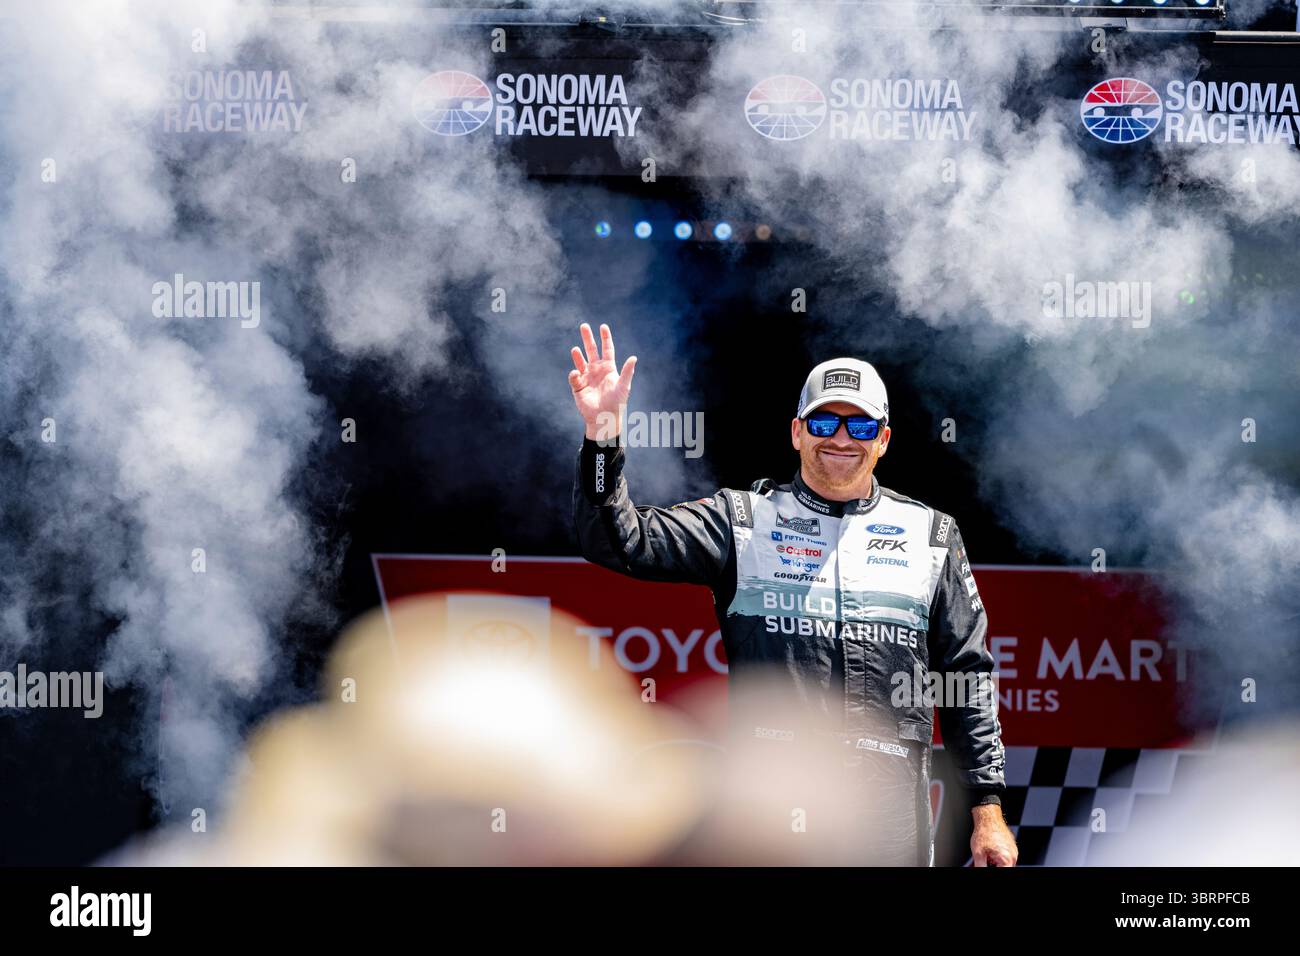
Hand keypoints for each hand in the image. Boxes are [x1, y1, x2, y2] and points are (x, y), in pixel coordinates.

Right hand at [569, 322, 636, 441]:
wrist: (604, 419)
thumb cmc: (617, 403)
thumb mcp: (624, 387)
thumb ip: (627, 372)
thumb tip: (634, 357)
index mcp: (609, 368)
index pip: (607, 349)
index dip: (605, 338)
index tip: (603, 326)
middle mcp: (597, 370)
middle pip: (591, 350)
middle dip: (587, 338)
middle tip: (584, 325)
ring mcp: (587, 377)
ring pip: (580, 361)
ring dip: (577, 355)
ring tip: (575, 349)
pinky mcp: (578, 386)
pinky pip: (574, 377)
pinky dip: (574, 374)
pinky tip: (576, 373)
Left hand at [970, 805, 1017, 866]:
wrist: (988, 816)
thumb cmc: (984, 831)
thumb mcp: (978, 853)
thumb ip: (980, 866)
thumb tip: (979, 870)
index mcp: (1007, 859)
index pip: (1002, 872)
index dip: (993, 870)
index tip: (985, 865)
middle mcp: (1013, 856)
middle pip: (1003, 867)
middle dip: (991, 865)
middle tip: (982, 861)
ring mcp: (1013, 850)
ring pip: (1003, 863)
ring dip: (993, 862)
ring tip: (985, 856)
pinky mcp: (1010, 846)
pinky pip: (1004, 855)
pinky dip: (996, 856)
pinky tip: (988, 852)